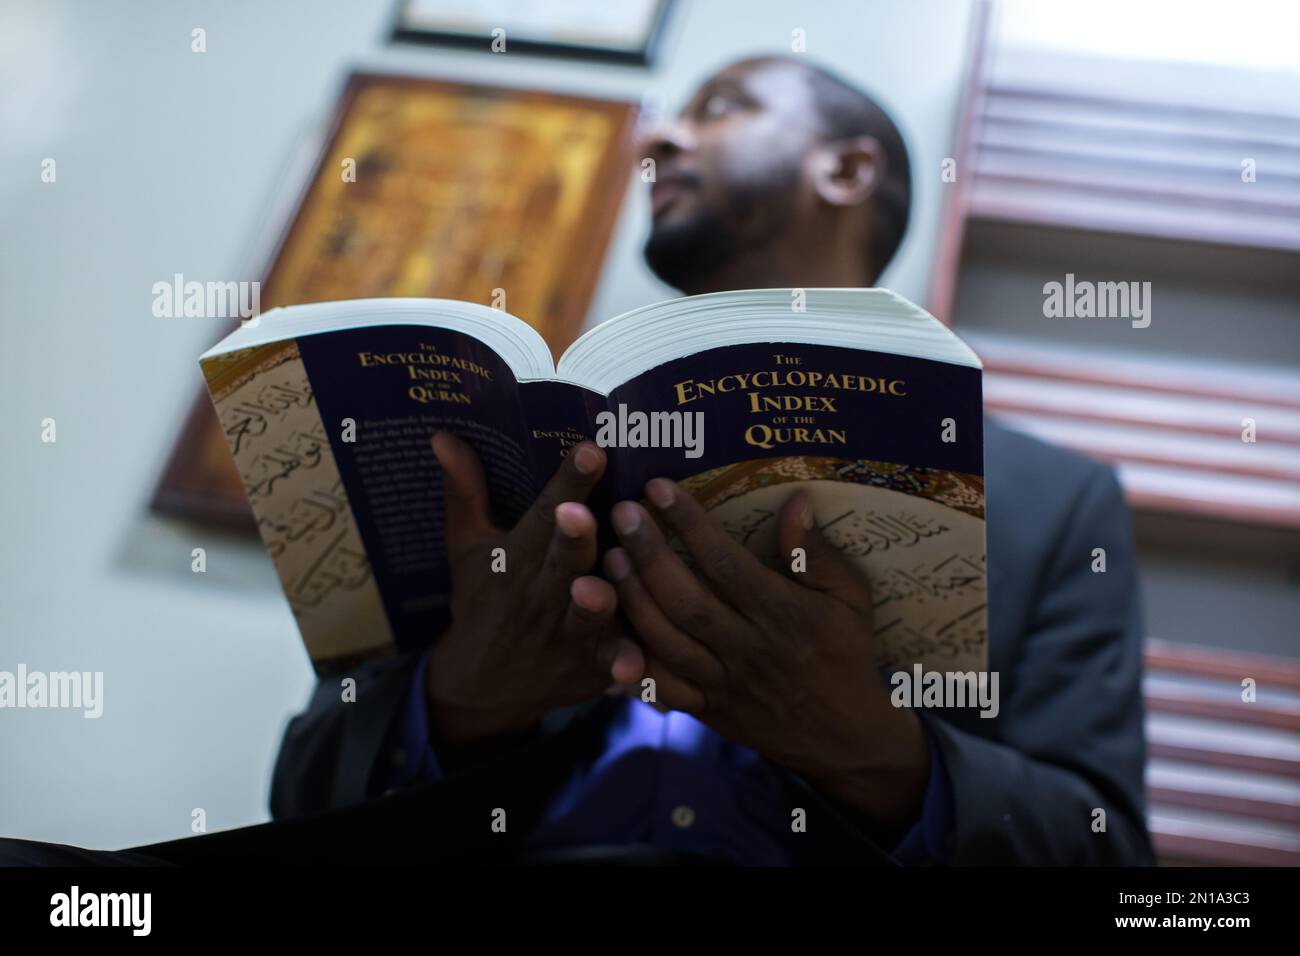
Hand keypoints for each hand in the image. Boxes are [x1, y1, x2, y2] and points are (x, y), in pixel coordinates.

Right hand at [426, 432, 643, 743]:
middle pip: (563, 561)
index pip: (543, 513)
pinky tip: (633, 667)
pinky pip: (609, 666)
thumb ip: (465, 491)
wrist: (480, 689)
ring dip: (592, 603)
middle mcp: (541, 595)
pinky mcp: (592, 669)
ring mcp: (568, 636)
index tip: (591, 449)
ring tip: (597, 590)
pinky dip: (620, 667)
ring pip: (586, 615)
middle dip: (571, 538)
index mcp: (515, 559)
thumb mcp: (467, 548)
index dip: (568, 481)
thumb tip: (444, 435)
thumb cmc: (483, 601)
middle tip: (579, 513)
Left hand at [604, 478, 928, 829]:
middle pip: (686, 599)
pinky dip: (631, 660)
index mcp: (783, 614)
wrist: (845, 739)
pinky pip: (661, 689)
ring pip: (666, 640)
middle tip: (622, 512)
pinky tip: (608, 626)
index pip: (727, 562)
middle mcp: (748, 648)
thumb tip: (796, 501)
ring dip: (632, 598)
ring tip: (608, 556)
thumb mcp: (852, 599)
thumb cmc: (847, 655)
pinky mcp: (706, 710)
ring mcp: (722, 683)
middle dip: (648, 553)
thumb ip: (818, 553)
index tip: (659, 487)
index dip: (690, 523)